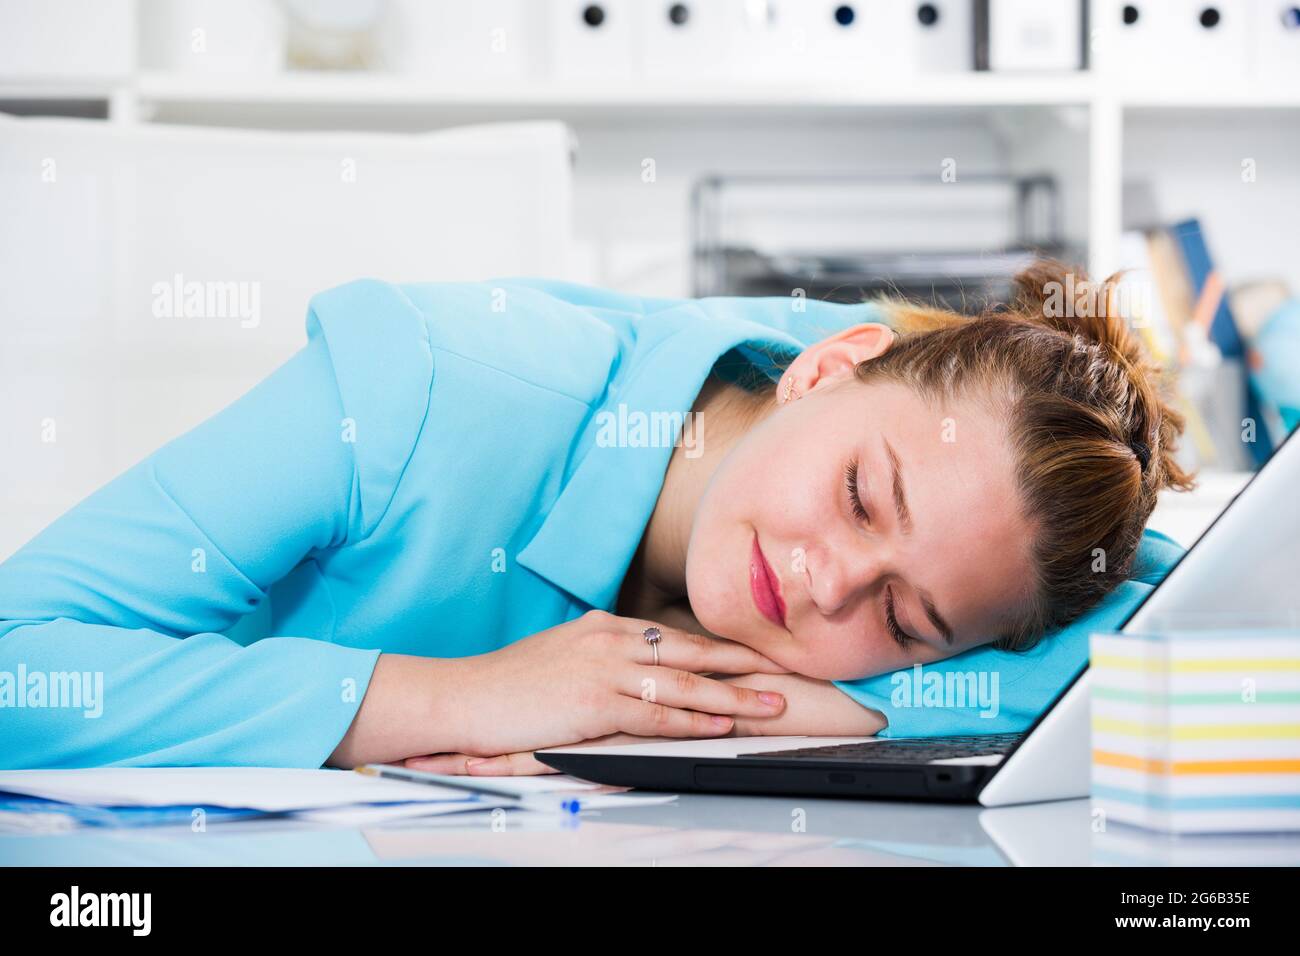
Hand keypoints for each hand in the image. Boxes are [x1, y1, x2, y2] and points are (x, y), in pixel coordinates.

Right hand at [404, 672, 884, 775]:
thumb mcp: (563, 653)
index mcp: (605, 626)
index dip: (720, 650)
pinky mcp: (593, 703)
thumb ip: (604, 656)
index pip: (675, 637)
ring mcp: (603, 670)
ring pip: (684, 685)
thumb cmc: (510, 682)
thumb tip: (640, 670)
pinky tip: (720, 727)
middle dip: (743, 665)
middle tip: (786, 673)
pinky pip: (655, 715)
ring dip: (733, 697)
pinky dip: (692, 722)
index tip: (755, 657)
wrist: (464, 696)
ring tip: (771, 706)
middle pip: (692, 653)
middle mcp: (610, 640)